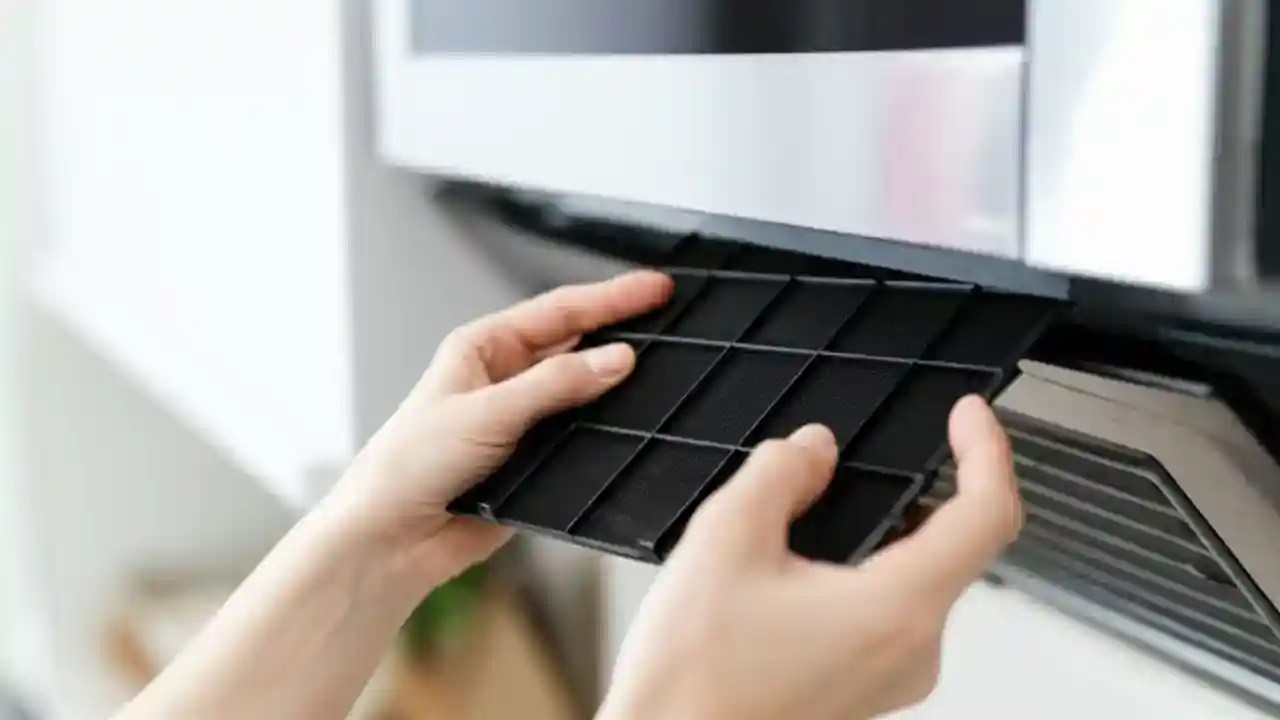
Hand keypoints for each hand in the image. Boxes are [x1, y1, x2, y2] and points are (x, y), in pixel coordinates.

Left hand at [324, 271, 673, 589]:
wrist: (391, 538)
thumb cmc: (409, 464)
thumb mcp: (486, 412)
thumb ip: (556, 385)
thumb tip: (617, 359)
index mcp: (485, 348)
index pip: (561, 311)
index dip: (612, 298)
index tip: (658, 288)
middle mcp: (506, 379)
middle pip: (578, 347)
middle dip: (624, 332)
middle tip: (675, 319)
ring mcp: (523, 421)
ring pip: (584, 395)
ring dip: (618, 388)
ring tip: (669, 371)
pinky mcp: (535, 463)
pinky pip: (582, 441)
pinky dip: (608, 435)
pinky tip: (636, 430)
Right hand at [600, 396, 1021, 719]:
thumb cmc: (693, 678)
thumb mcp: (725, 539)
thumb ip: (781, 473)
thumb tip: (814, 449)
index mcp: (896, 610)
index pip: (986, 515)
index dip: (986, 451)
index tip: (969, 413)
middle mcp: (911, 652)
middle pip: (953, 546)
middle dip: (915, 486)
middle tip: (864, 454)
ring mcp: (892, 677)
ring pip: (916, 579)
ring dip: (881, 530)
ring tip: (810, 510)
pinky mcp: (866, 689)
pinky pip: (888, 613)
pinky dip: (862, 570)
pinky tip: (798, 564)